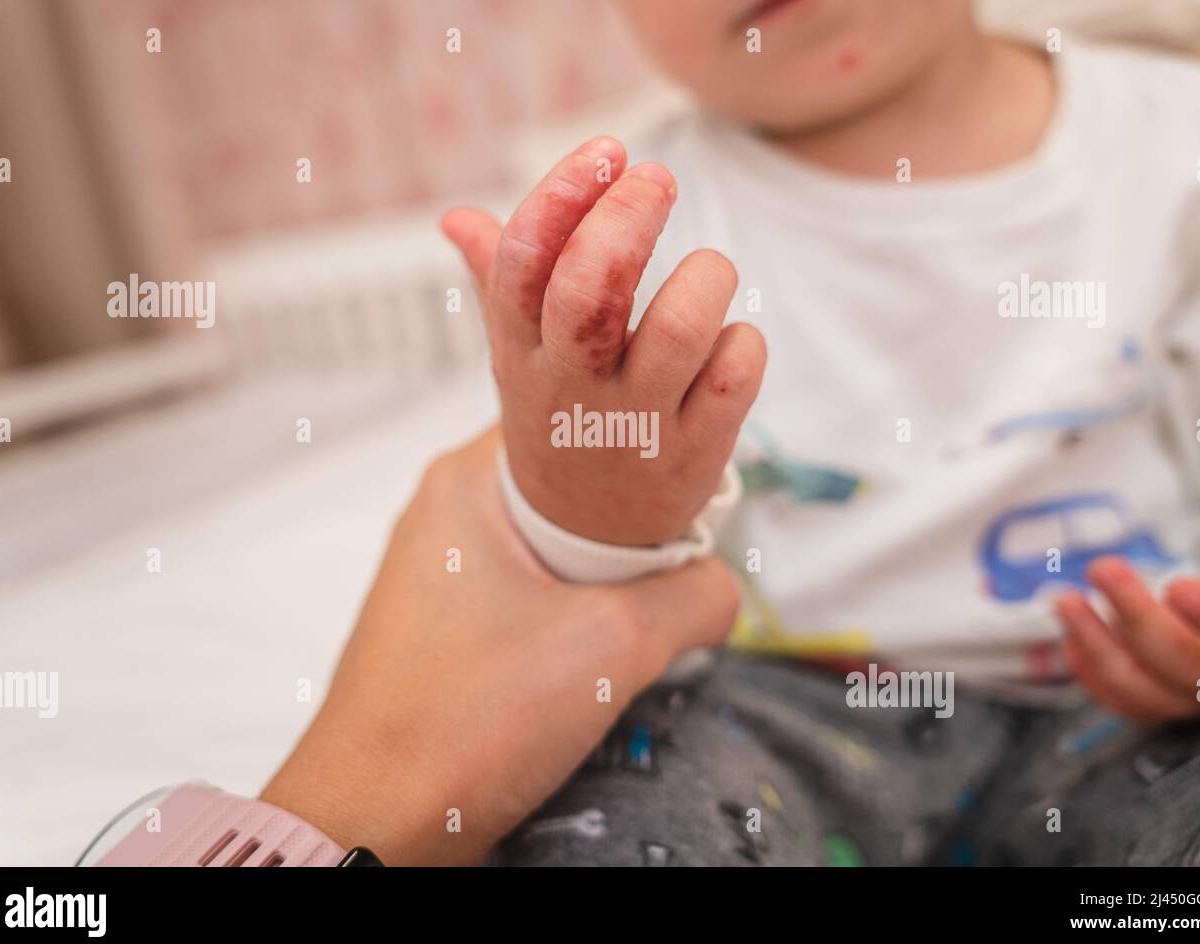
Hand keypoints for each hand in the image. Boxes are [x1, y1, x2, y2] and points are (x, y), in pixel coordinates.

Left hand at [260, 428, 738, 863]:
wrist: (372, 822)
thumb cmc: (463, 723)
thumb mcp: (613, 646)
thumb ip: (693, 595)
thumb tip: (719, 586)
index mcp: (468, 480)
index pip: (576, 415)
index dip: (643, 443)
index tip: (694, 483)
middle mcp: (447, 512)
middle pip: (572, 483)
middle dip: (634, 523)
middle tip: (677, 564)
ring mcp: (441, 572)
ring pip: (556, 545)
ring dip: (607, 579)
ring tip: (641, 620)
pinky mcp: (447, 627)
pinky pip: (531, 594)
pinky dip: (573, 614)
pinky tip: (596, 658)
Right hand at [441, 137, 765, 545]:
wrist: (587, 534)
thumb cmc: (560, 416)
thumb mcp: (516, 355)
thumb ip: (496, 281)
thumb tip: (456, 217)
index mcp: (522, 351)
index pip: (523, 265)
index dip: (562, 197)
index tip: (607, 153)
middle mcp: (572, 385)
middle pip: (592, 289)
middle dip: (628, 219)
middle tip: (657, 181)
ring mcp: (636, 423)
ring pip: (682, 327)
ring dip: (706, 277)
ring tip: (709, 273)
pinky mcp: (695, 450)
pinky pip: (736, 374)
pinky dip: (744, 342)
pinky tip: (730, 345)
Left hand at [1056, 556, 1199, 723]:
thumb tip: (1186, 584)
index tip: (1179, 588)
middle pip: (1188, 667)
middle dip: (1137, 616)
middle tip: (1103, 569)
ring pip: (1145, 690)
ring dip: (1097, 644)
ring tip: (1067, 601)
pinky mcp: (1174, 709)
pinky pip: (1130, 704)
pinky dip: (1095, 676)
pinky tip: (1071, 644)